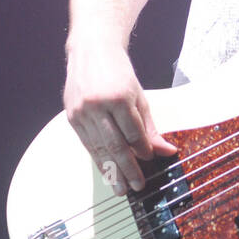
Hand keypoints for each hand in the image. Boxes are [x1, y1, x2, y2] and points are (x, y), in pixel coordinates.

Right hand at [63, 44, 177, 194]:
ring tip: (120, 188)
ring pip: (99, 148)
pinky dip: (98, 159)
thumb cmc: (118, 72)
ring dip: (111, 171)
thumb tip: (166, 150)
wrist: (92, 50)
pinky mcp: (72, 117)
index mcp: (119, 98)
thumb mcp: (139, 96)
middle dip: (128, 169)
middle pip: (115, 145)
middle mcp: (98, 106)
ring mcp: (82, 112)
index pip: (134, 133)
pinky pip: (87, 144)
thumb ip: (150, 127)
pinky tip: (106, 171)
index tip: (151, 160)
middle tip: (137, 186)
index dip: (143, 150)